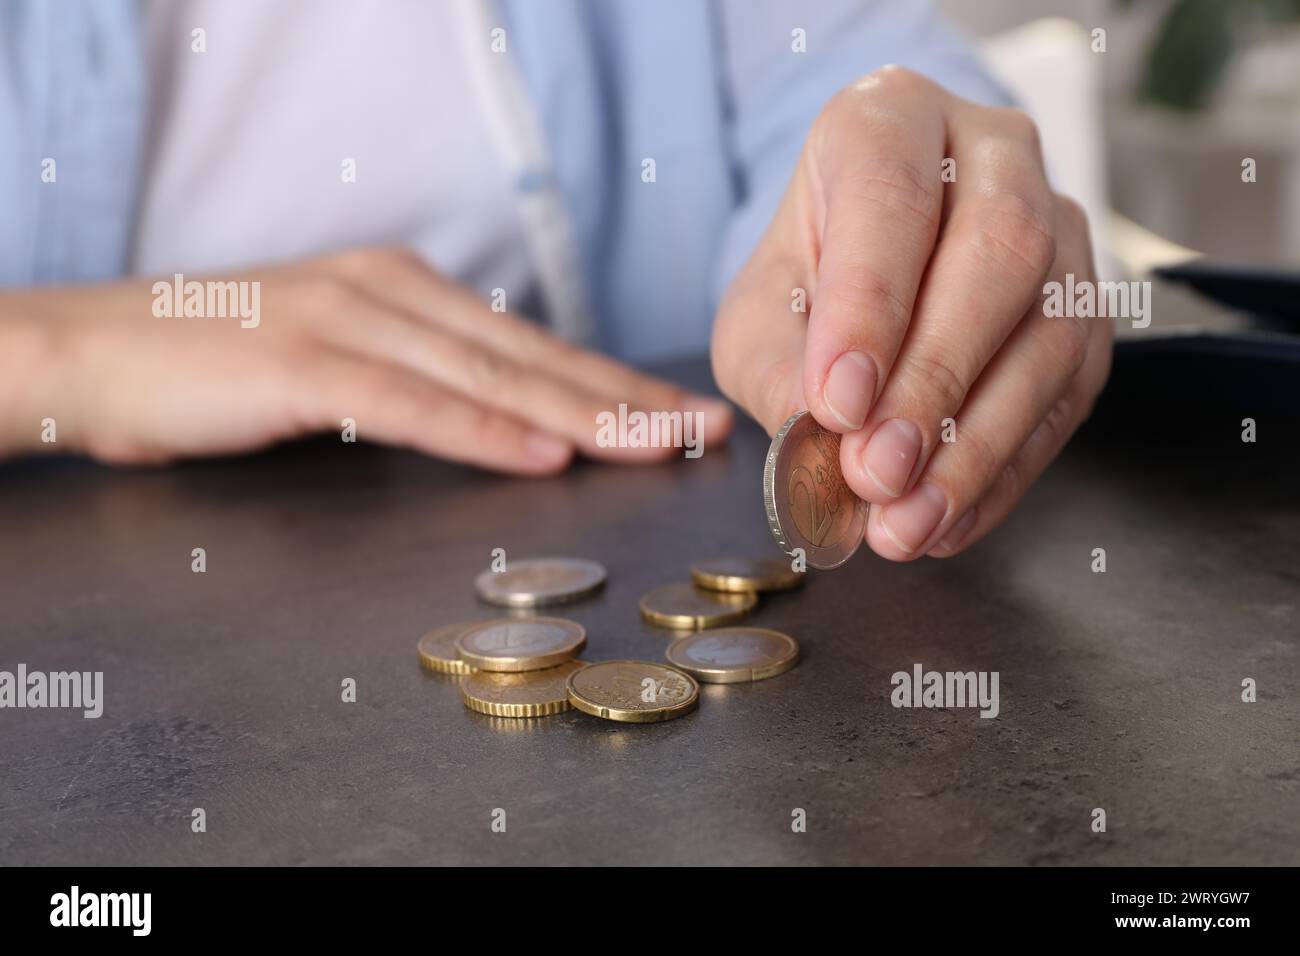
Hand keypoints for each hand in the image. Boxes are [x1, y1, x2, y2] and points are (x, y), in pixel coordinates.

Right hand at [3, 247, 731, 470]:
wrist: (88, 350)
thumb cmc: (213, 366)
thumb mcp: (334, 360)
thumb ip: (412, 378)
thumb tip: (492, 417)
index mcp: (406, 289)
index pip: (532, 346)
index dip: (613, 383)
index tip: (679, 415)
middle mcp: (393, 291)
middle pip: (533, 357)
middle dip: (626, 399)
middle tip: (701, 431)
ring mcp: (349, 319)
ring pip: (490, 376)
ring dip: (581, 416)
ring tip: (656, 445)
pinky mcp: (302, 360)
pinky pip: (412, 401)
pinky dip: (483, 431)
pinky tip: (541, 455)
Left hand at [712, 67, 1112, 560]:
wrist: (867, 263)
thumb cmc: (807, 276)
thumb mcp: (760, 313)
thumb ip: (779, 366)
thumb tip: (825, 441)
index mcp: (890, 120)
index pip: (892, 197)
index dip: (869, 306)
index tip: (837, 403)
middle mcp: (993, 154)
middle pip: (997, 254)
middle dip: (933, 380)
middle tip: (876, 473)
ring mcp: (1060, 225)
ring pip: (1049, 329)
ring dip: (975, 444)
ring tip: (908, 521)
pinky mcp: (1087, 308)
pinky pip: (1068, 393)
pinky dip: (1006, 470)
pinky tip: (950, 520)